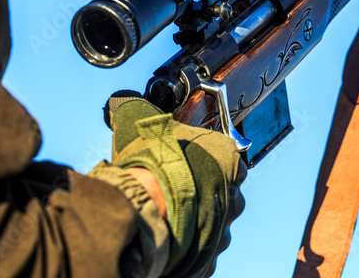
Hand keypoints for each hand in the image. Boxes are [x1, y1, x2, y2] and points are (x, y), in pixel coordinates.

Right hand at [106, 91, 245, 276]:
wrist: (142, 209)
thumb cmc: (149, 164)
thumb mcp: (141, 121)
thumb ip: (137, 108)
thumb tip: (125, 99)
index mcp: (229, 161)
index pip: (233, 159)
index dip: (211, 160)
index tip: (192, 163)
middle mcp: (233, 196)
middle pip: (225, 193)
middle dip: (204, 192)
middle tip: (176, 190)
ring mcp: (223, 230)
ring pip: (215, 225)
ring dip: (198, 220)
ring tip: (169, 215)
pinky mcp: (209, 260)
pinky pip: (203, 252)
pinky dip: (189, 246)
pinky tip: (171, 236)